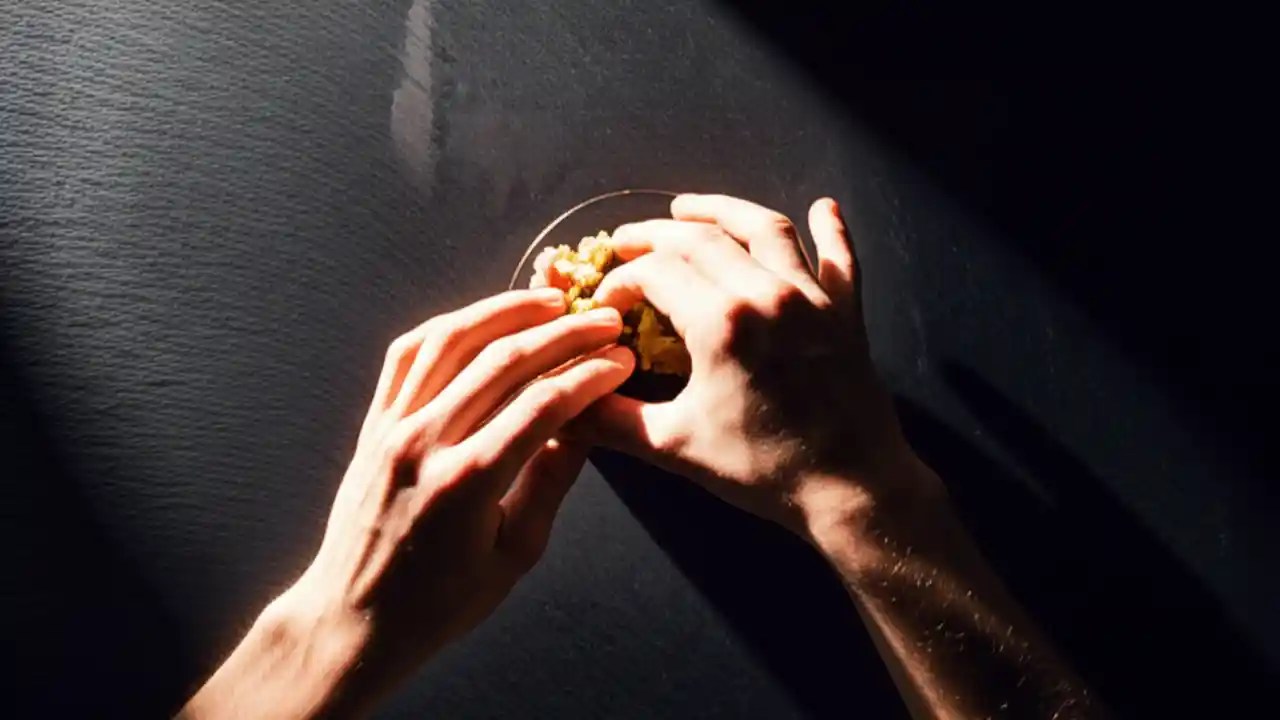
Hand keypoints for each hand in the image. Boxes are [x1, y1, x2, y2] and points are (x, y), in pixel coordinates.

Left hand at [186, 289, 632, 716]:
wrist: (353, 618)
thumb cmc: (440, 602)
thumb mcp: (516, 553)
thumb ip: (552, 479)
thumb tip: (588, 422)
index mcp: (467, 483)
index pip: (542, 404)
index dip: (589, 375)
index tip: (622, 359)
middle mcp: (423, 443)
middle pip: (503, 361)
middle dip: (563, 333)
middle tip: (604, 321)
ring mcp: (391, 428)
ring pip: (452, 340)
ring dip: (506, 311)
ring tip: (552, 301)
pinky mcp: (372, 423)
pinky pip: (409, 354)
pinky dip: (449, 326)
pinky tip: (484, 319)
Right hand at [580, 194, 937, 537]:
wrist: (852, 492)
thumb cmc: (763, 471)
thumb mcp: (675, 447)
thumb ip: (612, 421)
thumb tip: (562, 409)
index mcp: (722, 323)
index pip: (655, 273)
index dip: (620, 281)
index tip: (605, 303)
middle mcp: (767, 294)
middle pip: (701, 239)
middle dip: (654, 235)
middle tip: (625, 241)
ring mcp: (812, 299)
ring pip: (765, 229)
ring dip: (723, 211)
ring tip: (688, 207)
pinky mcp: (846, 314)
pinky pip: (841, 258)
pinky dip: (832, 230)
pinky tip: (825, 208)